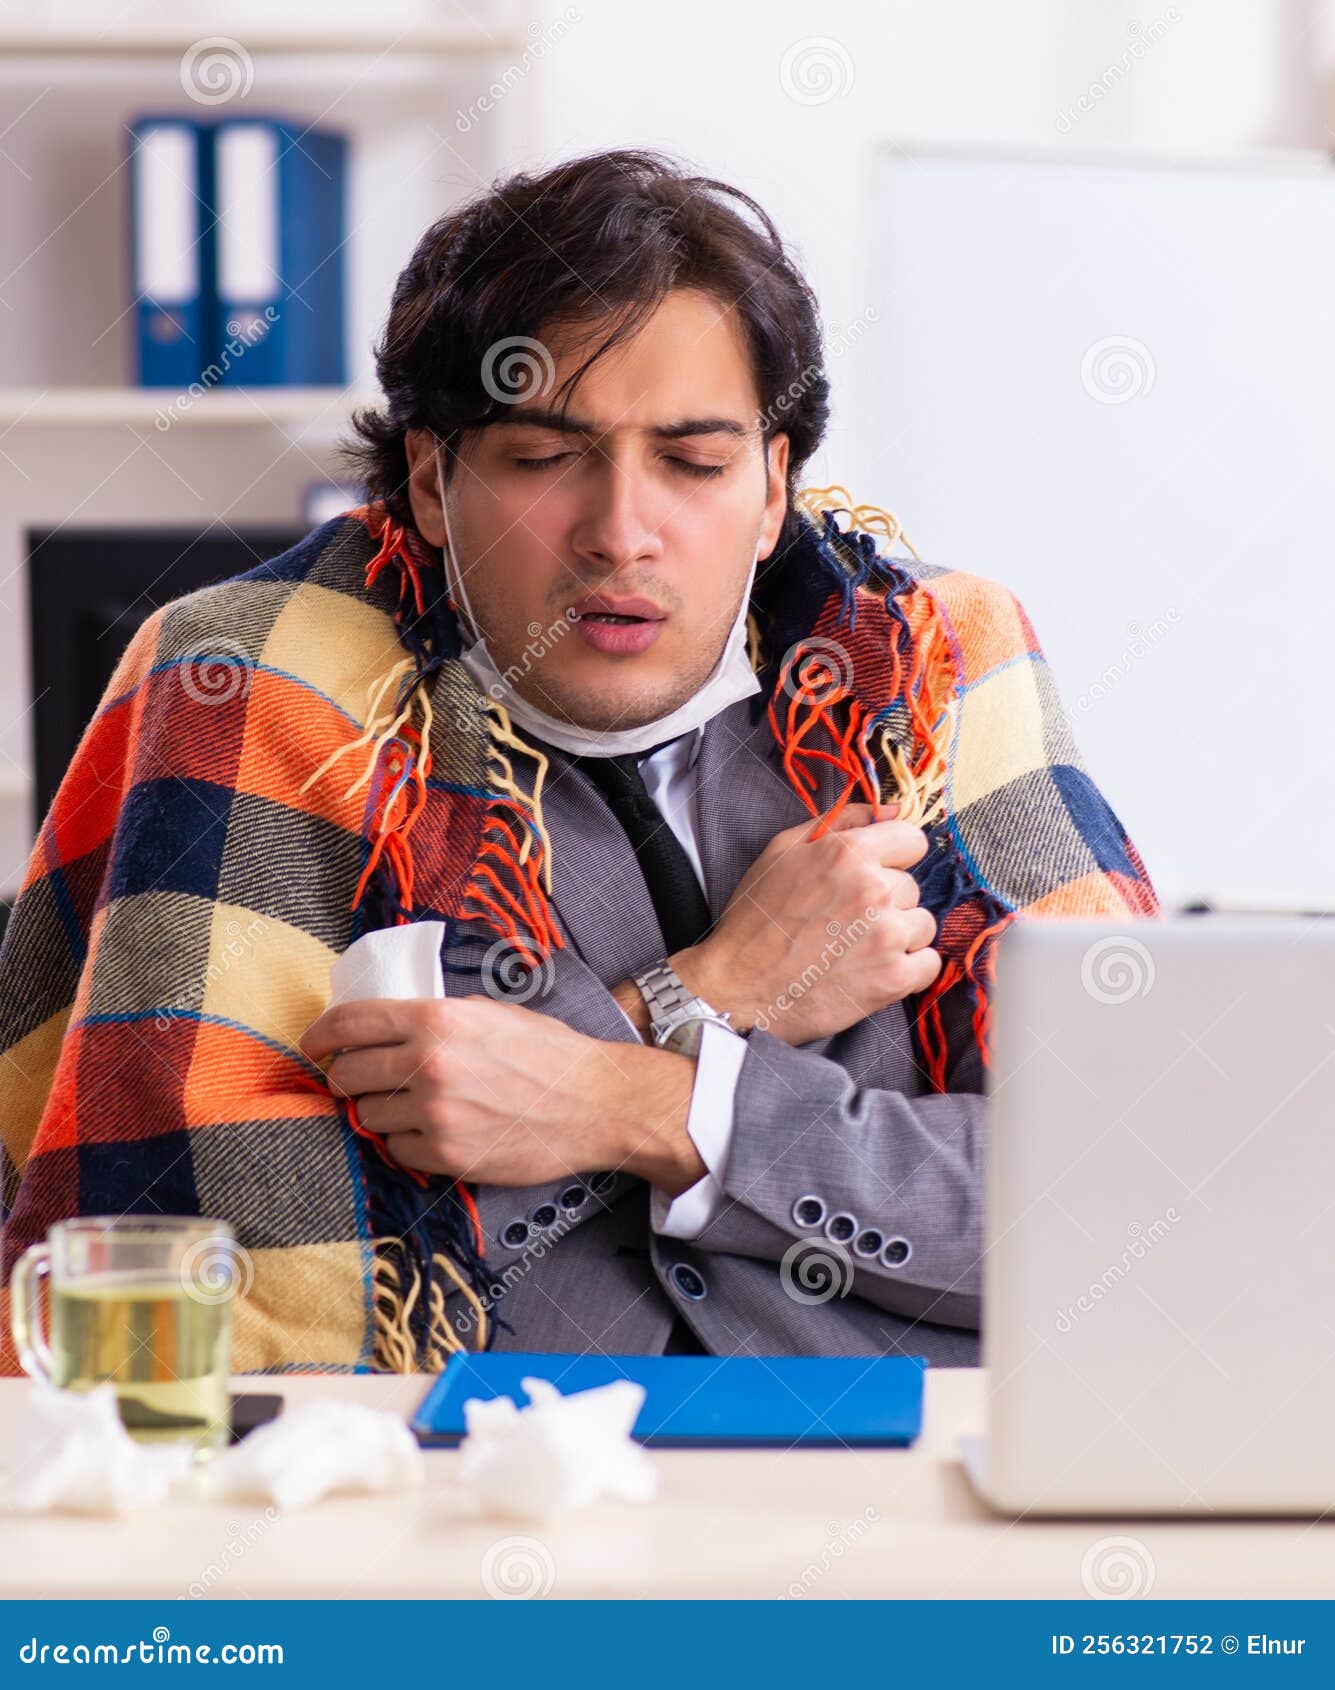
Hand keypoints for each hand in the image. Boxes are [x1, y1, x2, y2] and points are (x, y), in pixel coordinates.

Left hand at [298, 995, 702, 1191]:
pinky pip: (397, 1150)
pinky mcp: (447, 1155)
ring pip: (369, 1115)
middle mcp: (429, 1064)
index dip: (320, 1034)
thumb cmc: (547, 1053)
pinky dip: (407, 1142)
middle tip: (357, 1079)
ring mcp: (436, 1114)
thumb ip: (434, 1017)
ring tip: (411, 1105)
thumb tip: (384, 1024)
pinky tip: (433, 1130)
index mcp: (436, 1019)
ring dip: (380, 1110)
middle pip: (348, 1073)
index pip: (349, 1023)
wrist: (594, 1102)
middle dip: (346, 1077)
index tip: (313, 1045)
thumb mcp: (488, 1012)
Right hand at [671, 802, 940, 1045]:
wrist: (738, 988)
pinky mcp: (893, 978)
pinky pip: (928, 963)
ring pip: (922, 924)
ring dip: (898, 935)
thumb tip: (893, 808)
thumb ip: (840, 820)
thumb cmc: (756, 919)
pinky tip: (874, 971)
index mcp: (850, 853)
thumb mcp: (782, 851)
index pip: (912, 840)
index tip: (873, 875)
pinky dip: (909, 969)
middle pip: (912, 886)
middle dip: (886, 900)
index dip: (893, 857)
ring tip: (857, 949)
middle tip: (846, 922)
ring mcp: (887, 936)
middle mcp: (875, 889)